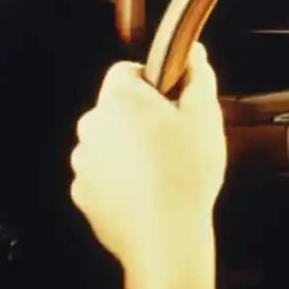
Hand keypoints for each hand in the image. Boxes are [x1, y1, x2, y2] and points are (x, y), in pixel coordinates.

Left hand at [70, 44, 225, 275]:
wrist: (165, 237)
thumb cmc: (186, 172)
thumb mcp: (205, 115)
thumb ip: (198, 75)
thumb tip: (193, 52)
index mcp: (119, 98)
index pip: (126, 71)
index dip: (152, 82)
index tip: (172, 103)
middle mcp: (92, 124)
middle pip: (116, 108)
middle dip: (140, 118)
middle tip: (173, 140)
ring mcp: (83, 161)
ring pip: (109, 142)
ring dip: (129, 149)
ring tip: (162, 171)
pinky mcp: (83, 192)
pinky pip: (103, 174)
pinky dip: (120, 178)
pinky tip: (147, 192)